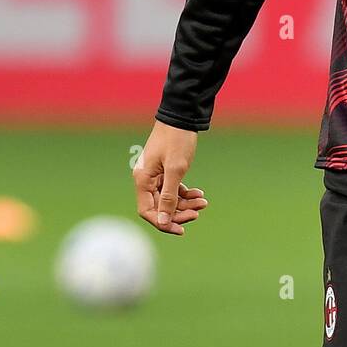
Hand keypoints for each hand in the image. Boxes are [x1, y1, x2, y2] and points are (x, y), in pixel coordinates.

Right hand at [133, 120, 206, 235]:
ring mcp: (155, 175)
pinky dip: (186, 193)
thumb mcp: (176, 170)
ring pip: (169, 199)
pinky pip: (174, 189)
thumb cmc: (177, 140)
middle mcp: (146, 180)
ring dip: (186, 203)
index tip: (182, 229)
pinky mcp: (165, 171)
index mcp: (143, 180)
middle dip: (179, 212)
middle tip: (198, 212)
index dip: (164, 223)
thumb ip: (169, 197)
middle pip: (160, 207)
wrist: (182, 117)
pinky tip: (200, 194)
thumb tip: (164, 222)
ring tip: (204, 202)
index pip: (148, 211)